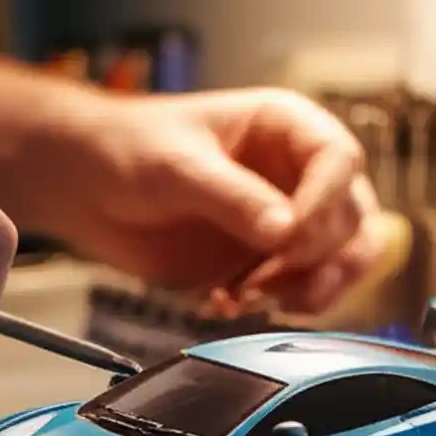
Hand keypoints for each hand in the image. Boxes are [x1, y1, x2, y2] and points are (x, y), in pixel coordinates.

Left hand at [34, 88, 382, 312]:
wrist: (86, 187)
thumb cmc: (128, 149)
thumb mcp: (177, 166)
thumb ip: (233, 198)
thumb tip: (285, 233)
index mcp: (286, 129)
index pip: (340, 161)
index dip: (324, 202)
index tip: (286, 236)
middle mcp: (299, 175)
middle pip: (350, 220)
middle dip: (309, 257)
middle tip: (258, 274)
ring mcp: (288, 222)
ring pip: (343, 262)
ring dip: (308, 290)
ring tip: (249, 297)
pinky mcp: (268, 263)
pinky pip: (305, 292)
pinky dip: (279, 307)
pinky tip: (226, 302)